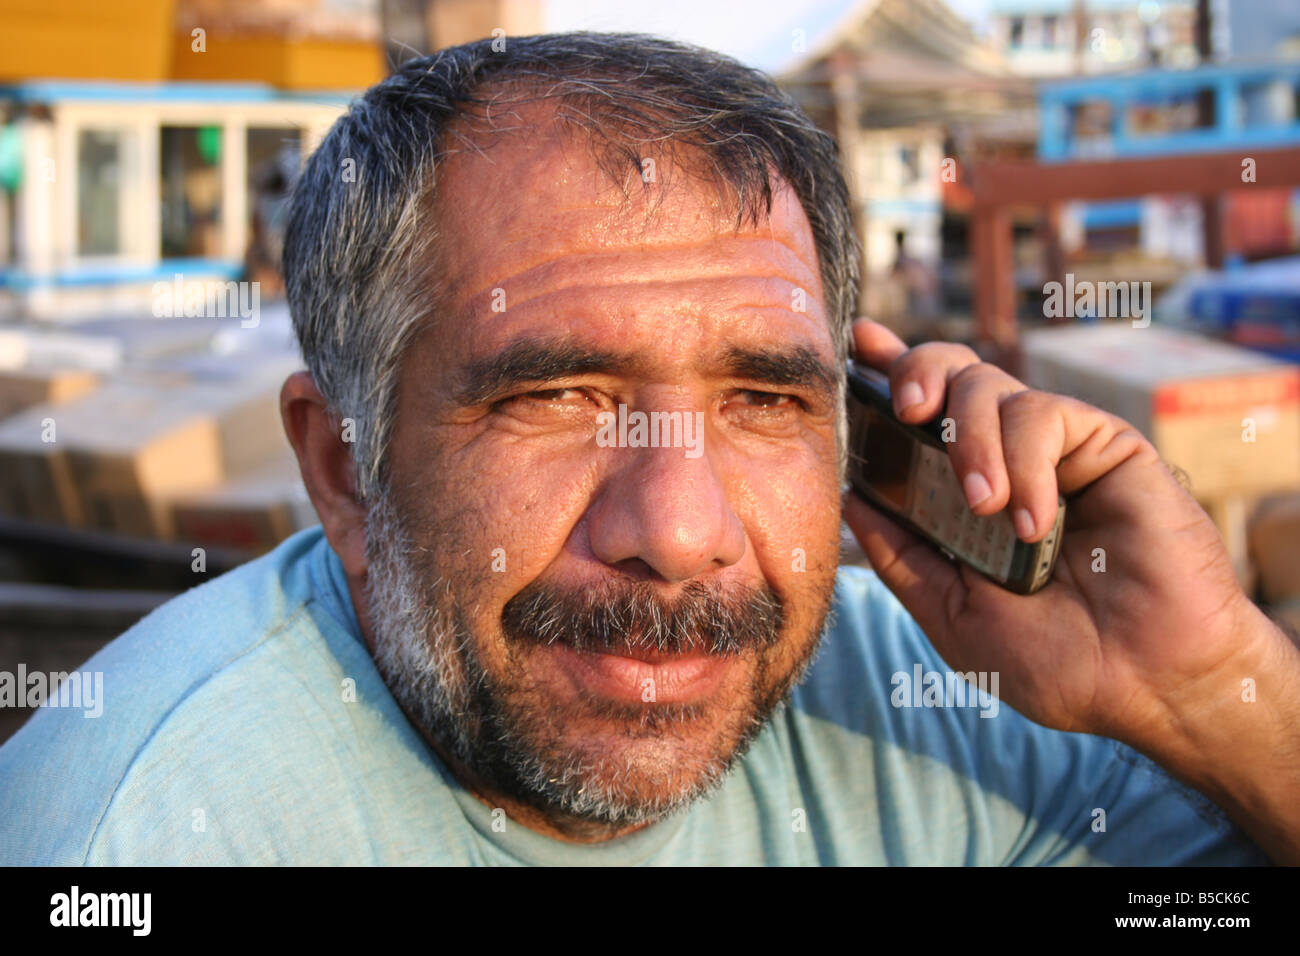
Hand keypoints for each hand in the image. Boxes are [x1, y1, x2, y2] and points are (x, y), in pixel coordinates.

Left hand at [842, 318, 1266, 747]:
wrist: (1145, 684)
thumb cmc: (1054, 659)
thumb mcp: (952, 612)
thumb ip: (901, 556)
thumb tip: (848, 499)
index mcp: (963, 494)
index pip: (921, 415)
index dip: (890, 369)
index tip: (858, 345)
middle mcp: (1005, 459)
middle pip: (951, 373)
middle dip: (915, 371)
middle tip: (906, 410)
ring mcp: (1054, 449)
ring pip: (988, 386)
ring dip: (971, 443)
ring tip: (984, 508)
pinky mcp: (1104, 444)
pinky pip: (1042, 414)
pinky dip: (1024, 463)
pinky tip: (1032, 521)